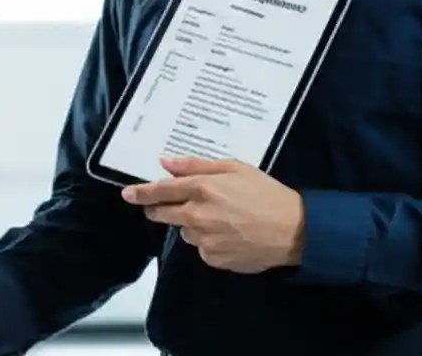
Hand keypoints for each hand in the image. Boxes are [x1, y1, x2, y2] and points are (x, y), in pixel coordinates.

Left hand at [121, 157, 305, 273]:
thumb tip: (165, 163)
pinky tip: (230, 234)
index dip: (140, 192)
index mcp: (201, 189)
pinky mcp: (213, 259)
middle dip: (160, 209)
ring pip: (185, 232)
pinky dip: (209, 241)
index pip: (160, 191)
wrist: (294, 231)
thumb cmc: (265, 193)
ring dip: (192, 225)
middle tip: (173, 205)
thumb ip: (196, 166)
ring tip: (222, 218)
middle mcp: (197, 215)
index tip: (127, 193)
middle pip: (162, 215)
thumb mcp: (234, 168)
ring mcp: (204, 240)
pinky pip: (202, 248)